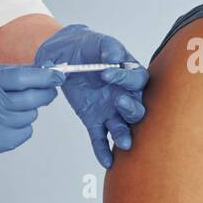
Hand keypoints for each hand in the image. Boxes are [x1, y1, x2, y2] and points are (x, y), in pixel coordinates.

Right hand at [0, 65, 64, 154]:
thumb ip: (25, 71)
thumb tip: (53, 70)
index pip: (21, 79)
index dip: (44, 77)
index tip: (58, 76)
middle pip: (30, 100)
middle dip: (45, 94)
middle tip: (48, 90)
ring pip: (30, 116)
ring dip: (29, 111)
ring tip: (12, 108)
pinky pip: (26, 132)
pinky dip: (23, 126)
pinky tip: (8, 121)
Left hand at [34, 24, 148, 168]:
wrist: (65, 56)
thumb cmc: (87, 46)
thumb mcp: (97, 41)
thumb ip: (108, 46)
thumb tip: (115, 56)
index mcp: (129, 74)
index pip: (137, 80)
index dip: (124, 78)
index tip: (106, 72)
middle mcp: (124, 95)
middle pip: (137, 108)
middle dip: (131, 109)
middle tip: (120, 103)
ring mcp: (110, 110)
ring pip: (121, 126)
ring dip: (123, 134)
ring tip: (123, 143)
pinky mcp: (94, 120)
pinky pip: (100, 137)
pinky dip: (103, 150)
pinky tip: (106, 162)